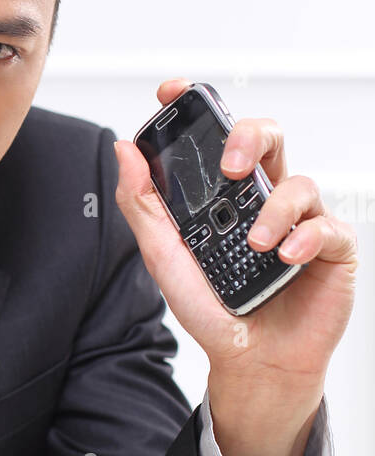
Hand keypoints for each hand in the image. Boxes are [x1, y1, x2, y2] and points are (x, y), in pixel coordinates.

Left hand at [112, 79, 356, 388]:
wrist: (249, 363)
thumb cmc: (213, 311)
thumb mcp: (165, 258)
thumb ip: (142, 205)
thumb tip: (124, 151)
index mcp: (226, 195)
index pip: (218, 136)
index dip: (199, 105)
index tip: (173, 91)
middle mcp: (264, 199)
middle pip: (268, 137)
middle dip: (249, 135)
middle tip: (231, 166)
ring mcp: (300, 221)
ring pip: (298, 181)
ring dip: (273, 209)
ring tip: (255, 244)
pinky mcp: (331, 249)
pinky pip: (328, 225)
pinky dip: (305, 238)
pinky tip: (284, 258)